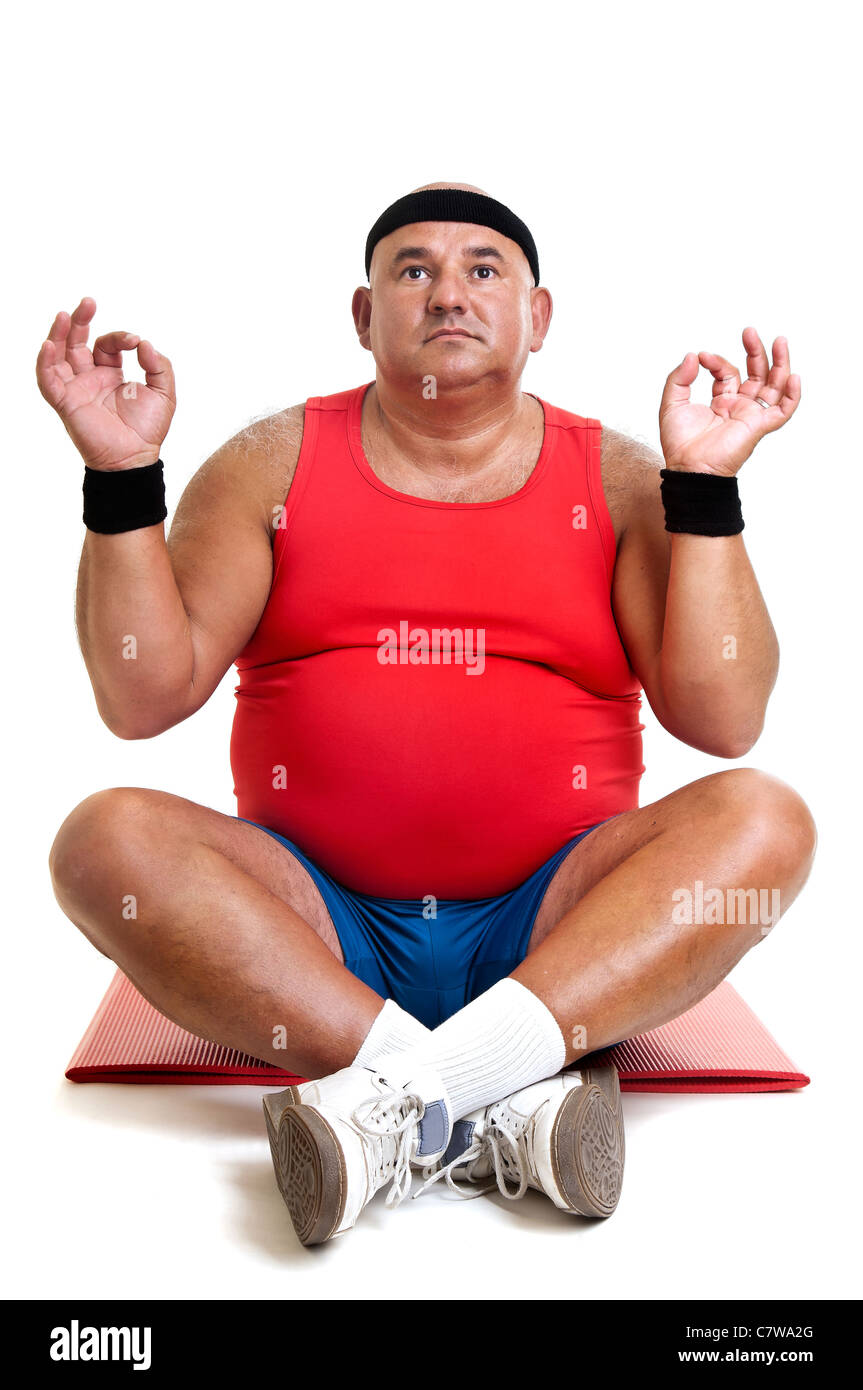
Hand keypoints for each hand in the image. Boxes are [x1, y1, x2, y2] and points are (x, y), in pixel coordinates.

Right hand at [35, 296, 175, 469]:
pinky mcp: (65, 403)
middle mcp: (89, 378)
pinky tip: (49, 345)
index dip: (120, 338)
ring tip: (65, 315)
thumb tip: (144, 343)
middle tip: (88, 302)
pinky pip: (48, 380)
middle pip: (77, 342)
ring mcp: (75, 389)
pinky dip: (45, 362)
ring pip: (58, 355)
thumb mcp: (163, 393)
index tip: (136, 342)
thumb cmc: (148, 430)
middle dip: (81, 320)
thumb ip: (159, 366)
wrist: (136, 458)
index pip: (107, 345)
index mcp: (110, 374)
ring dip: (59, 334)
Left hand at [658, 327, 800, 475]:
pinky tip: (793, 377)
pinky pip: (783, 411)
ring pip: (774, 386)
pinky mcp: (759, 426)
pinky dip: (792, 396)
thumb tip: (692, 355)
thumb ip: (679, 378)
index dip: (717, 361)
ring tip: (779, 341)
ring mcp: (750, 415)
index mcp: (720, 402)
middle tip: (749, 332)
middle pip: (756, 374)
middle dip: (755, 352)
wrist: (688, 468)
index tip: (702, 357)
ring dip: (779, 363)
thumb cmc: (680, 444)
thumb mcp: (672, 403)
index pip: (727, 373)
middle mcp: (738, 407)